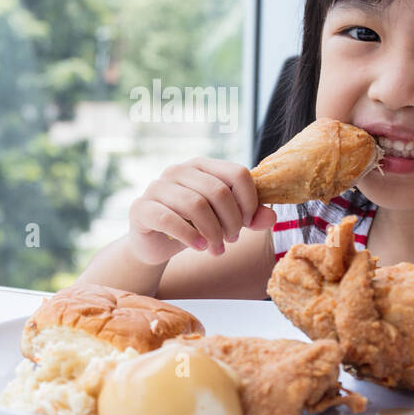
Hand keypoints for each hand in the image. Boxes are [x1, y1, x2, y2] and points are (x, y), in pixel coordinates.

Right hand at [126, 157, 277, 265]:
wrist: (155, 244)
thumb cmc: (192, 226)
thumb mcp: (224, 221)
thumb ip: (249, 217)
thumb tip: (272, 217)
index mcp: (202, 165)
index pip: (237, 173)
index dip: (249, 201)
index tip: (249, 223)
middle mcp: (178, 170)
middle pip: (218, 191)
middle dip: (231, 221)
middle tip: (232, 240)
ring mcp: (157, 187)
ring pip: (195, 205)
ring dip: (213, 232)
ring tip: (217, 249)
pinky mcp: (141, 208)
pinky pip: (170, 219)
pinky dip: (190, 236)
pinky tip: (200, 247)